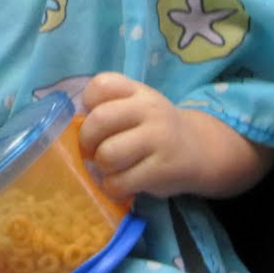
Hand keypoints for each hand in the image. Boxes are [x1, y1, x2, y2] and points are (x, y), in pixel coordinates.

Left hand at [78, 72, 196, 200]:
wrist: (201, 150)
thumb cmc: (155, 130)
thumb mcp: (139, 107)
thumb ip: (110, 108)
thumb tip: (72, 129)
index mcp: (138, 92)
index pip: (101, 84)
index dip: (88, 103)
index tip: (95, 118)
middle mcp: (149, 110)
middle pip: (99, 120)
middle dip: (87, 141)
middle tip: (93, 150)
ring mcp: (158, 139)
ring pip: (108, 154)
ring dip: (102, 167)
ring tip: (112, 168)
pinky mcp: (161, 170)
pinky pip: (120, 182)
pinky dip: (113, 187)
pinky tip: (123, 183)